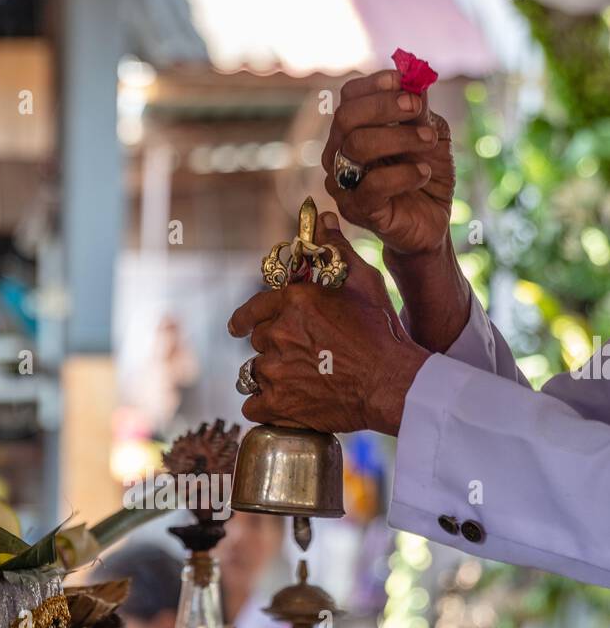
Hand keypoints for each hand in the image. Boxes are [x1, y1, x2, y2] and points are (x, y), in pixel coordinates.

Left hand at [228, 214, 428, 436]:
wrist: (392, 382)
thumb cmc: (381, 331)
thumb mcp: (364, 281)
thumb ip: (336, 249)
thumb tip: (321, 219)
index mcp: (293, 302)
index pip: (252, 310)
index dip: (243, 320)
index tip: (236, 328)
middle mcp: (278, 334)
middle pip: (258, 342)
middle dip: (272, 348)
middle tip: (297, 357)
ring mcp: (275, 371)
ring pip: (254, 374)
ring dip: (269, 378)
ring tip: (295, 383)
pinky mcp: (278, 404)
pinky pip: (253, 407)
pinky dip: (264, 408)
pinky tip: (282, 407)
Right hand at [321, 69, 453, 255]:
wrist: (432, 219)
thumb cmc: (425, 172)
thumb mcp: (431, 132)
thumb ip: (420, 108)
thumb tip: (413, 76)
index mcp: (353, 130)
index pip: (349, 97)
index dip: (374, 84)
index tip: (404, 81)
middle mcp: (339, 154)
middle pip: (345, 117)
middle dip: (384, 106)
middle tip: (417, 108)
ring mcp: (342, 184)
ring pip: (357, 146)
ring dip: (400, 138)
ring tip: (428, 140)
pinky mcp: (356, 210)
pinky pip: (373, 184)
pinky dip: (405, 174)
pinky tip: (423, 174)